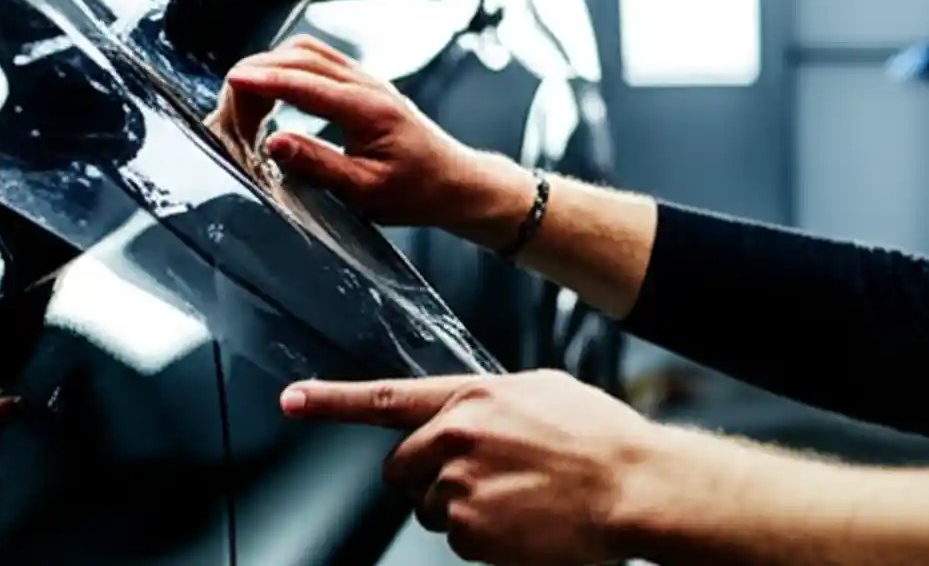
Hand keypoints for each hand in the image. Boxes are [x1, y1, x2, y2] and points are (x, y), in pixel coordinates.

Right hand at [223, 36, 526, 238]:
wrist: (455, 182)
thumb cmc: (418, 190)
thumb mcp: (366, 191)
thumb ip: (319, 166)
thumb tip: (275, 145)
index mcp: (369, 109)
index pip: (305, 83)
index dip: (264, 81)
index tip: (232, 83)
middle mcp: (367, 86)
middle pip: (300, 57)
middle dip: (258, 72)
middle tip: (229, 102)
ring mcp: (366, 82)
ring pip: (308, 52)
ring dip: (270, 65)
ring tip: (244, 96)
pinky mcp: (362, 87)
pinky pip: (318, 61)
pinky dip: (287, 69)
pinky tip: (272, 90)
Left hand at [280, 371, 663, 564]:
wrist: (637, 486)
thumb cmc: (598, 436)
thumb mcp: (538, 390)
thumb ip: (486, 398)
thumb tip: (464, 411)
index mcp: (469, 397)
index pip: (384, 399)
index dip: (330, 400)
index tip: (291, 400)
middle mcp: (455, 438)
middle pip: (400, 468)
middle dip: (424, 477)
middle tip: (475, 479)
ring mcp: (459, 487)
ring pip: (429, 507)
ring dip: (458, 507)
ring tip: (515, 498)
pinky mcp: (472, 531)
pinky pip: (455, 539)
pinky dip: (481, 536)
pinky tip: (520, 520)